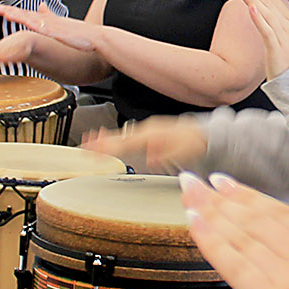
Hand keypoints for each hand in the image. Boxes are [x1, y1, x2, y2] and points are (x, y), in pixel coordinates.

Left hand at [0, 1, 99, 52]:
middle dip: (12, 12)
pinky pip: (47, 30)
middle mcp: (51, 23)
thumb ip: (55, 21)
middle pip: (28, 15)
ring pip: (34, 20)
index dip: (14, 12)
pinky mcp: (62, 34)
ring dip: (21, 16)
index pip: (29, 15)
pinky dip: (37, 27)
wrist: (99, 37)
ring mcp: (55, 28)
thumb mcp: (66, 26)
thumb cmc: (83, 35)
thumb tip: (48, 15)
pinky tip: (30, 24)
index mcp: (50, 22)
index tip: (1, 9)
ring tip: (7, 14)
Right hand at [85, 117, 207, 171]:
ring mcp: (147, 129)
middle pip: (119, 137)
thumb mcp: (183, 152)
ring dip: (105, 138)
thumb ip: (165, 155)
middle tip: (84, 146)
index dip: (107, 147)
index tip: (93, 150)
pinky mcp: (149, 131)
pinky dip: (116, 137)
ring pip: (122, 135)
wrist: (205, 134)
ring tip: (89, 141)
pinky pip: (128, 134)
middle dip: (100, 142)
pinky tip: (109, 138)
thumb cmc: (194, 143)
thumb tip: (150, 160)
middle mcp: (147, 129)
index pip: (124, 143)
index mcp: (152, 135)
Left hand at [179, 174, 288, 288]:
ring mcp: (288, 273)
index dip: (249, 196)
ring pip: (239, 234)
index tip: (227, 182)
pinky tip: (193, 224)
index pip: (279, 212)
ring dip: (208, 210)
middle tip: (194, 180)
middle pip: (253, 217)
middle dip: (219, 196)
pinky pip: (233, 264)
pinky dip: (210, 241)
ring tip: (187, 191)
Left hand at [232, 0, 288, 79]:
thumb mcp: (279, 38)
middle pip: (269, 1)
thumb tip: (257, 7)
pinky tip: (251, 9)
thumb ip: (271, 22)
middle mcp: (288, 27)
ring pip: (267, 13)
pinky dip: (259, 18)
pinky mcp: (277, 50)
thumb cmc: (283, 62)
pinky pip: (267, 31)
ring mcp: (284, 38)